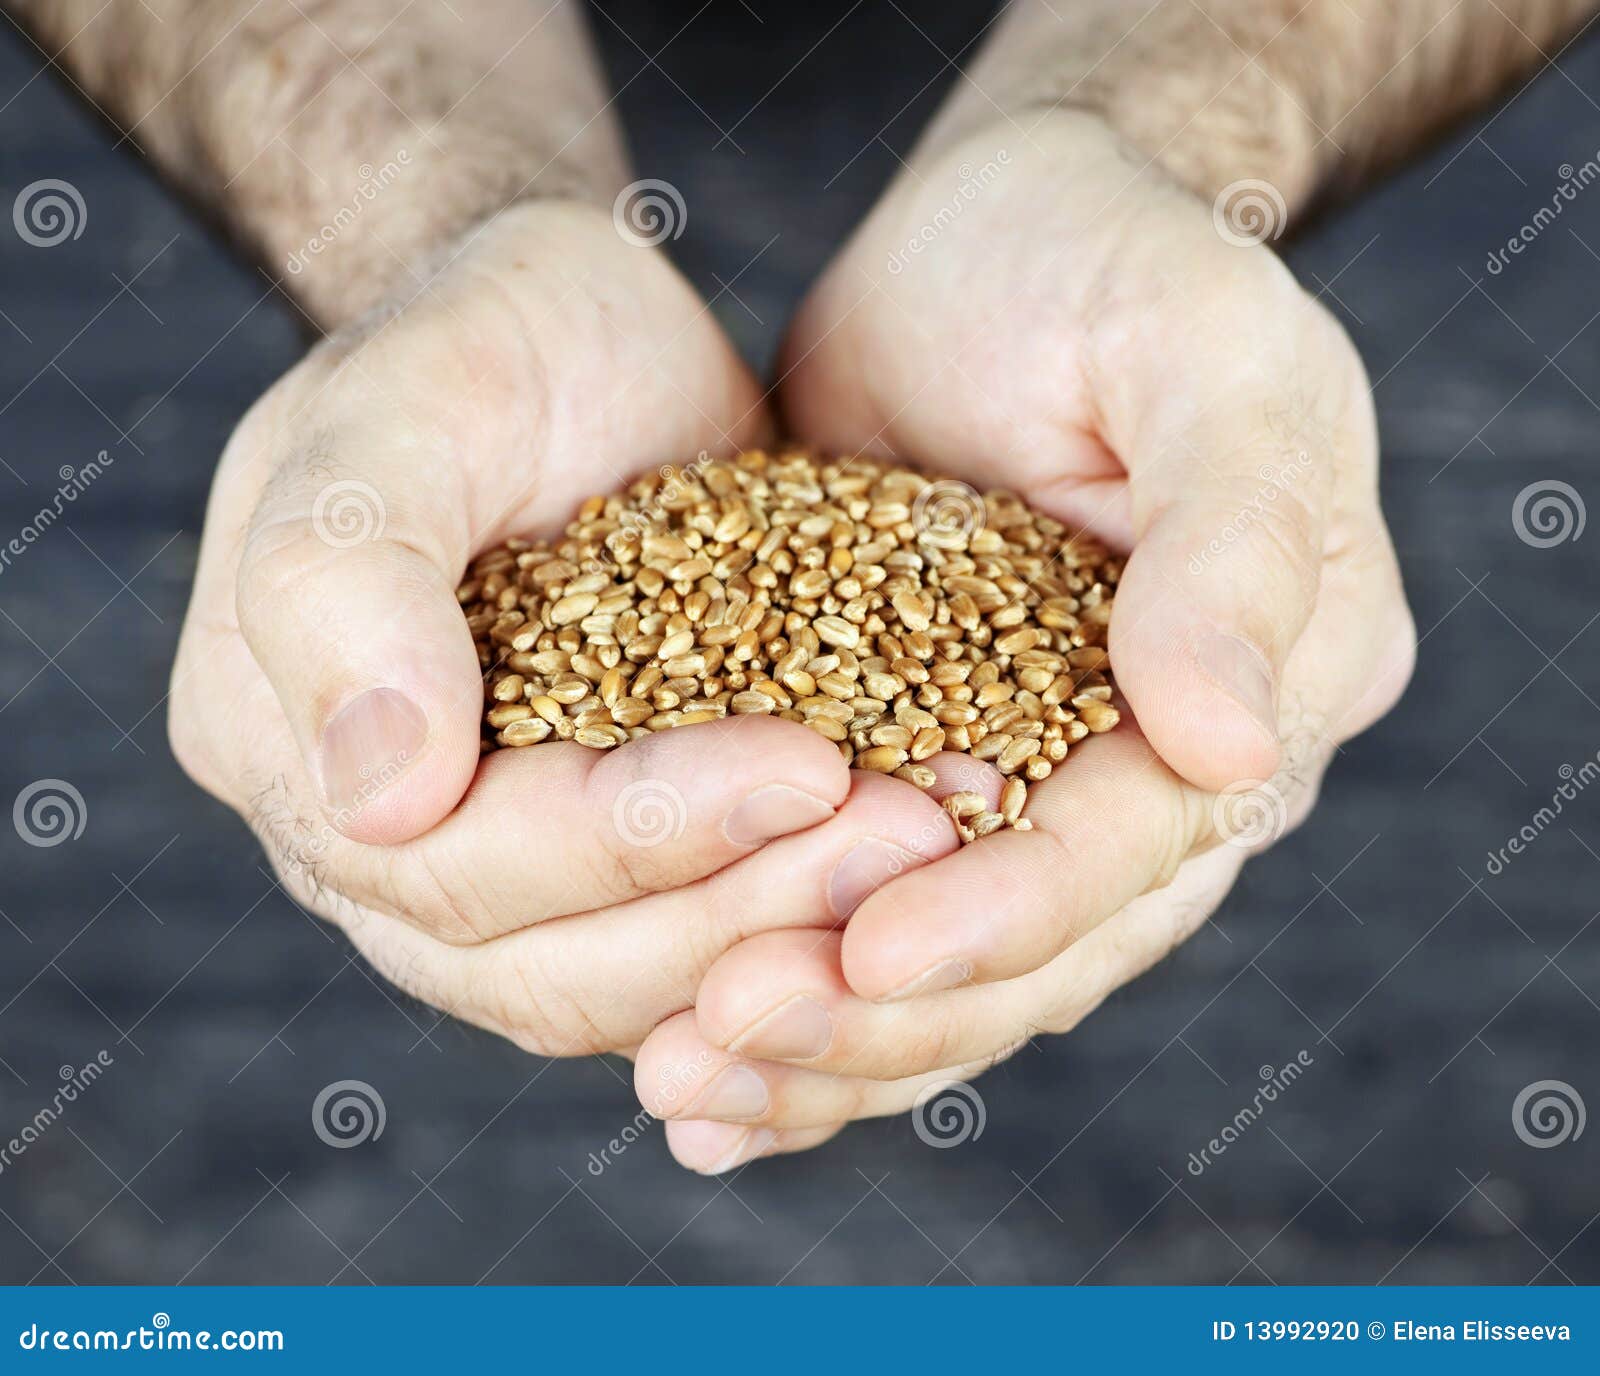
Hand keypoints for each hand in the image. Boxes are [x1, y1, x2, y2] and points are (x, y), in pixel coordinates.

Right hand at [167, 202, 945, 1058]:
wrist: (582, 347)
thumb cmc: (493, 335)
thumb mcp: (415, 393)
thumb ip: (346, 571)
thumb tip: (374, 799)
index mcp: (278, 738)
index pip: (452, 861)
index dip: (631, 836)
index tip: (808, 763)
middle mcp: (367, 840)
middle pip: (543, 963)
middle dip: (735, 909)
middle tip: (911, 834)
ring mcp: (480, 872)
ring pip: (624, 986)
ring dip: (782, 940)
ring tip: (929, 851)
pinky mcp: (593, 870)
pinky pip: (683, 954)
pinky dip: (790, 933)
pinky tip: (906, 886)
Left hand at [634, 112, 1414, 1171]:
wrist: (997, 237)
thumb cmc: (1112, 259)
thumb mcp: (1202, 353)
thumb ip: (1232, 538)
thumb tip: (1232, 741)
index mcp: (1271, 685)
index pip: (1142, 844)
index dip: (1010, 912)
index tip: (867, 952)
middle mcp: (1164, 764)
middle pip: (1037, 945)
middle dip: (885, 1009)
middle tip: (718, 1045)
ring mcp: (1045, 776)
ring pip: (949, 960)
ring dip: (823, 1036)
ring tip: (680, 1085)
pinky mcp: (926, 762)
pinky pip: (870, 907)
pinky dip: (795, 984)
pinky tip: (692, 1062)